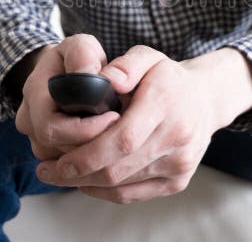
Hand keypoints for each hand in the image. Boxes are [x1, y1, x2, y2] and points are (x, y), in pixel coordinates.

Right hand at [15, 34, 120, 160]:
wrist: (62, 70)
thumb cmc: (75, 58)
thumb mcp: (80, 46)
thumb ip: (84, 57)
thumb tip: (92, 76)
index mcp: (34, 93)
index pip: (51, 126)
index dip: (85, 129)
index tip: (114, 116)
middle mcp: (28, 119)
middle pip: (57, 149)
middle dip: (92, 143)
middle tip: (120, 129)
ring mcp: (34, 138)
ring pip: (61, 162)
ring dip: (91, 153)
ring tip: (114, 133)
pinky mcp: (47, 151)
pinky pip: (66, 167)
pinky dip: (88, 158)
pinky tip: (106, 142)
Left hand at [36, 45, 251, 203]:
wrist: (206, 100)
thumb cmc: (168, 78)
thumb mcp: (148, 57)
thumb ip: (125, 64)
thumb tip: (104, 79)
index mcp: (166, 104)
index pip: (123, 138)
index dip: (86, 153)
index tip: (56, 158)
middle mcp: (177, 138)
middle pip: (118, 168)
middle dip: (76, 173)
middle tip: (46, 170)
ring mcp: (180, 164)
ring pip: (123, 184)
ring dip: (85, 183)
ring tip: (58, 174)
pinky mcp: (178, 181)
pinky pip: (134, 194)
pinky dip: (105, 192)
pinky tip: (85, 182)